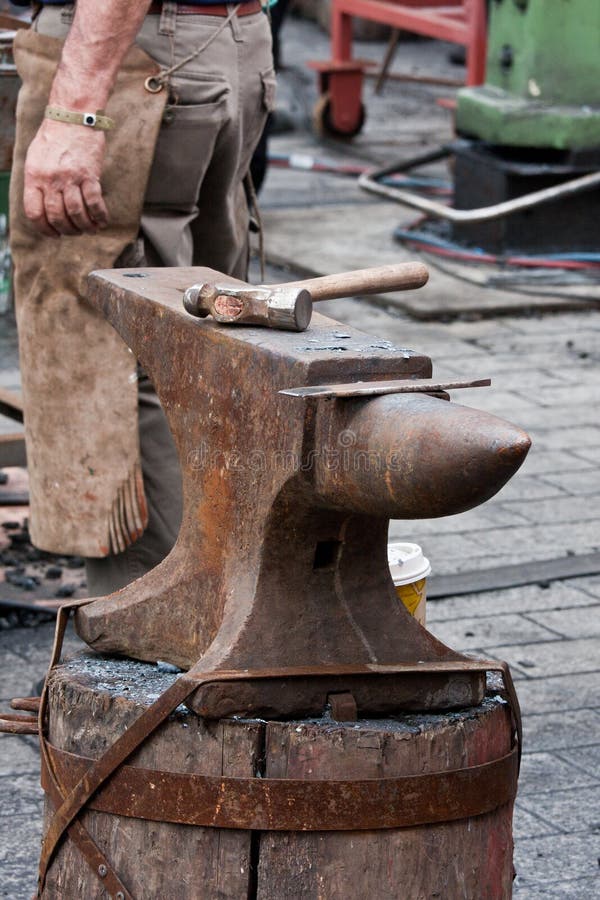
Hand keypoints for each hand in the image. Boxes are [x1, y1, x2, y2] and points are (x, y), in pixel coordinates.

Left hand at [23, 119, 108, 236]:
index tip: (54, 234)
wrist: (72, 115)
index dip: (44, 229)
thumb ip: (37, 182)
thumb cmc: (54, 137)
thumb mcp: (35, 158)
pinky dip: (99, 216)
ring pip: (76, 213)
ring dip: (84, 226)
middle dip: (67, 230)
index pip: (34, 213)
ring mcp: (70, 177)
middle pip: (57, 216)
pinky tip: (102, 220)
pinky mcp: (89, 174)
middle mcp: (50, 179)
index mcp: (34, 176)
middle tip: (75, 232)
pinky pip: (94, 202)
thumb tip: (43, 207)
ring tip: (90, 229)